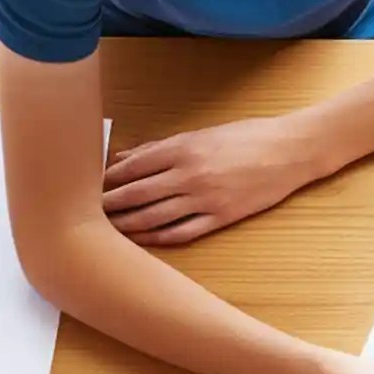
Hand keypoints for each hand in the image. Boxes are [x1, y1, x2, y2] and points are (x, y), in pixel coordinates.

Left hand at [103, 115, 331, 245]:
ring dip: (126, 225)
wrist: (290, 151)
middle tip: (84, 213)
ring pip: (153, 217)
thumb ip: (162, 148)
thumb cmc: (248, 137)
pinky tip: (143, 239)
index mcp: (183, 149)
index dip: (106, 180)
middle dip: (107, 205)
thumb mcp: (202, 134)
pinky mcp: (222, 216)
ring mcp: (206, 199)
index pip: (131, 168)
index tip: (87, 186)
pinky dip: (158, 238)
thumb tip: (126, 158)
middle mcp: (190, 175)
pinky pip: (182, 232)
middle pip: (135, 195)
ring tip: (106, 230)